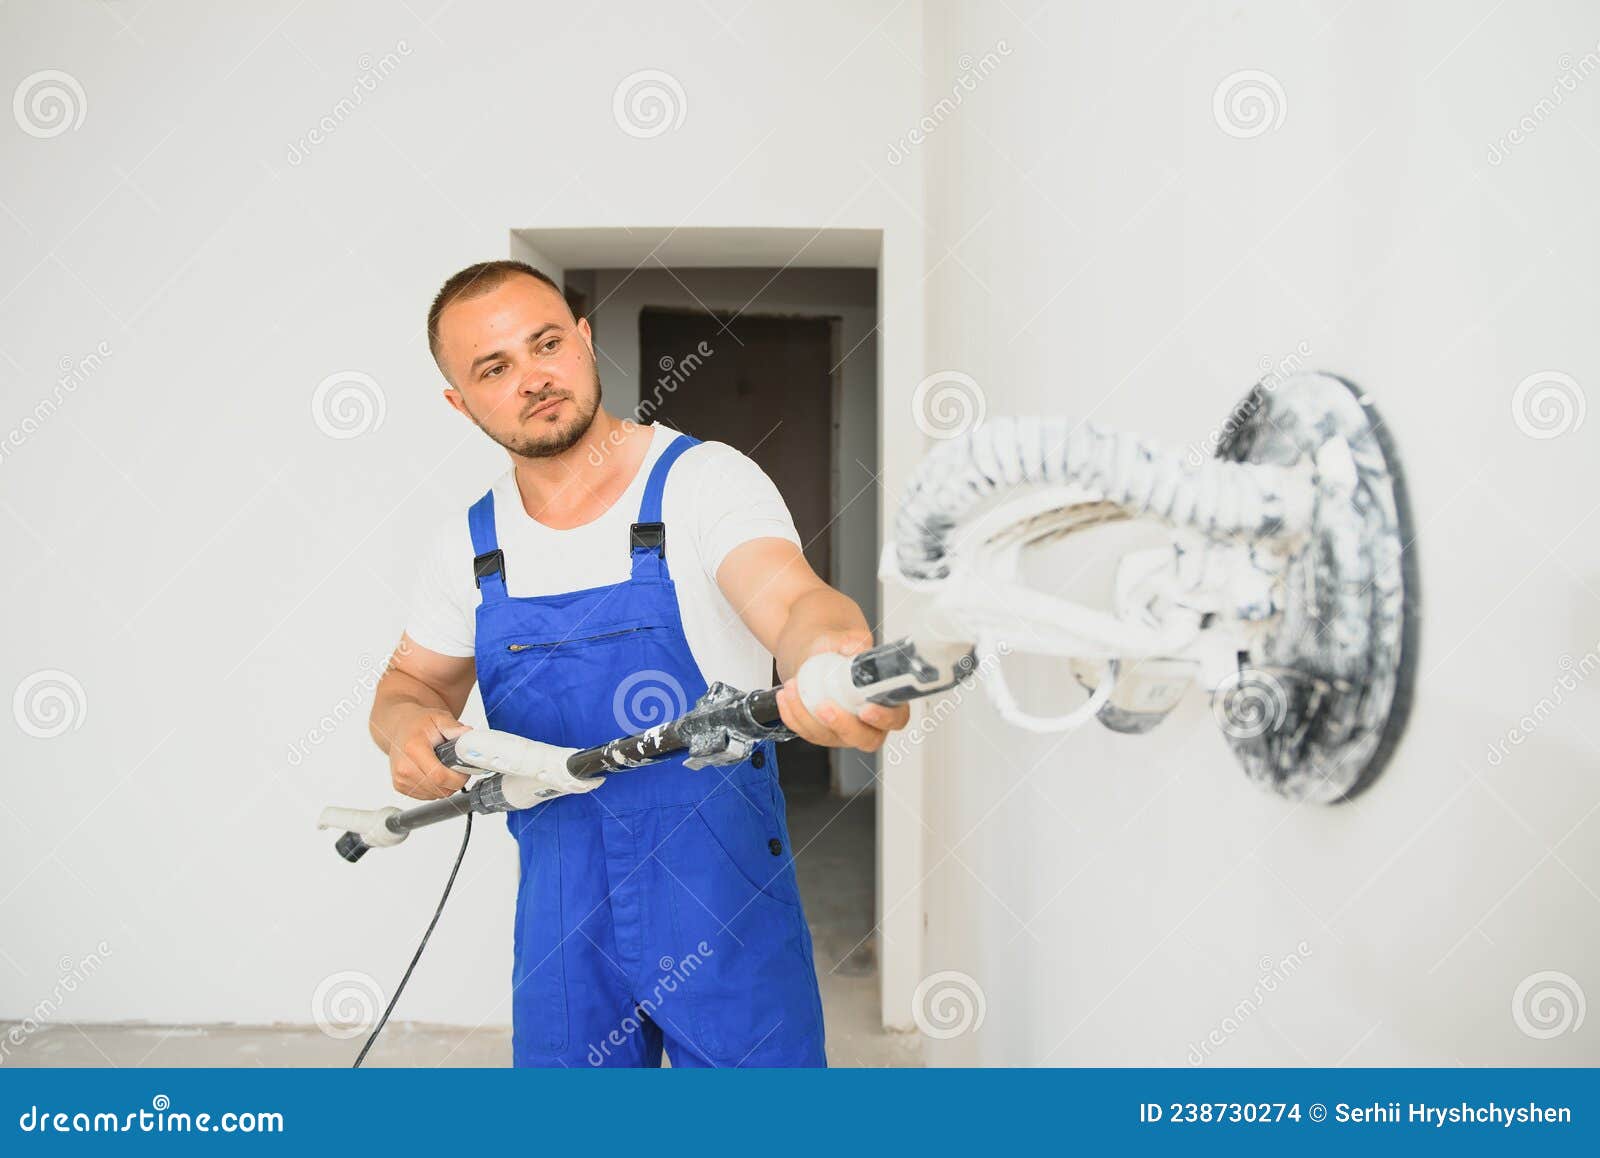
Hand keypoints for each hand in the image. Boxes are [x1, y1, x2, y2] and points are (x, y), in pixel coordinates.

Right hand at [387, 706, 471, 799]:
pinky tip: (435, 773)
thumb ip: (454, 727)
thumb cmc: (419, 723)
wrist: (401, 727)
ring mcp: (401, 779)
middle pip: (439, 789)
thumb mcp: (439, 718)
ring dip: (447, 785)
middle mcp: (404, 767)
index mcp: (413, 749)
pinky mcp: (400, 786)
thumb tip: (468, 734)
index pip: (439, 776)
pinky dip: (437, 788)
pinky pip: (428, 796)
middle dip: (455, 781)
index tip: (465, 770)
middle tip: (458, 767)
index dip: (458, 777)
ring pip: (436, 795)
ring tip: (446, 767)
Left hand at [775, 630, 910, 752]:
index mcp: (886, 699)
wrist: (817, 648)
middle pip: (865, 739)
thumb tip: (853, 649)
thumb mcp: (847, 637)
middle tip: (825, 707)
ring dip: (807, 716)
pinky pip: (807, 732)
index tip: (866, 709)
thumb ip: (853, 642)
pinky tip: (786, 696)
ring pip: (829, 737)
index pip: (896, 718)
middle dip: (843, 726)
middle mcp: (868, 721)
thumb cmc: (838, 646)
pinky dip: (793, 716)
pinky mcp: (820, 731)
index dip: (885, 718)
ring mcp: (843, 730)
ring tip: (794, 687)